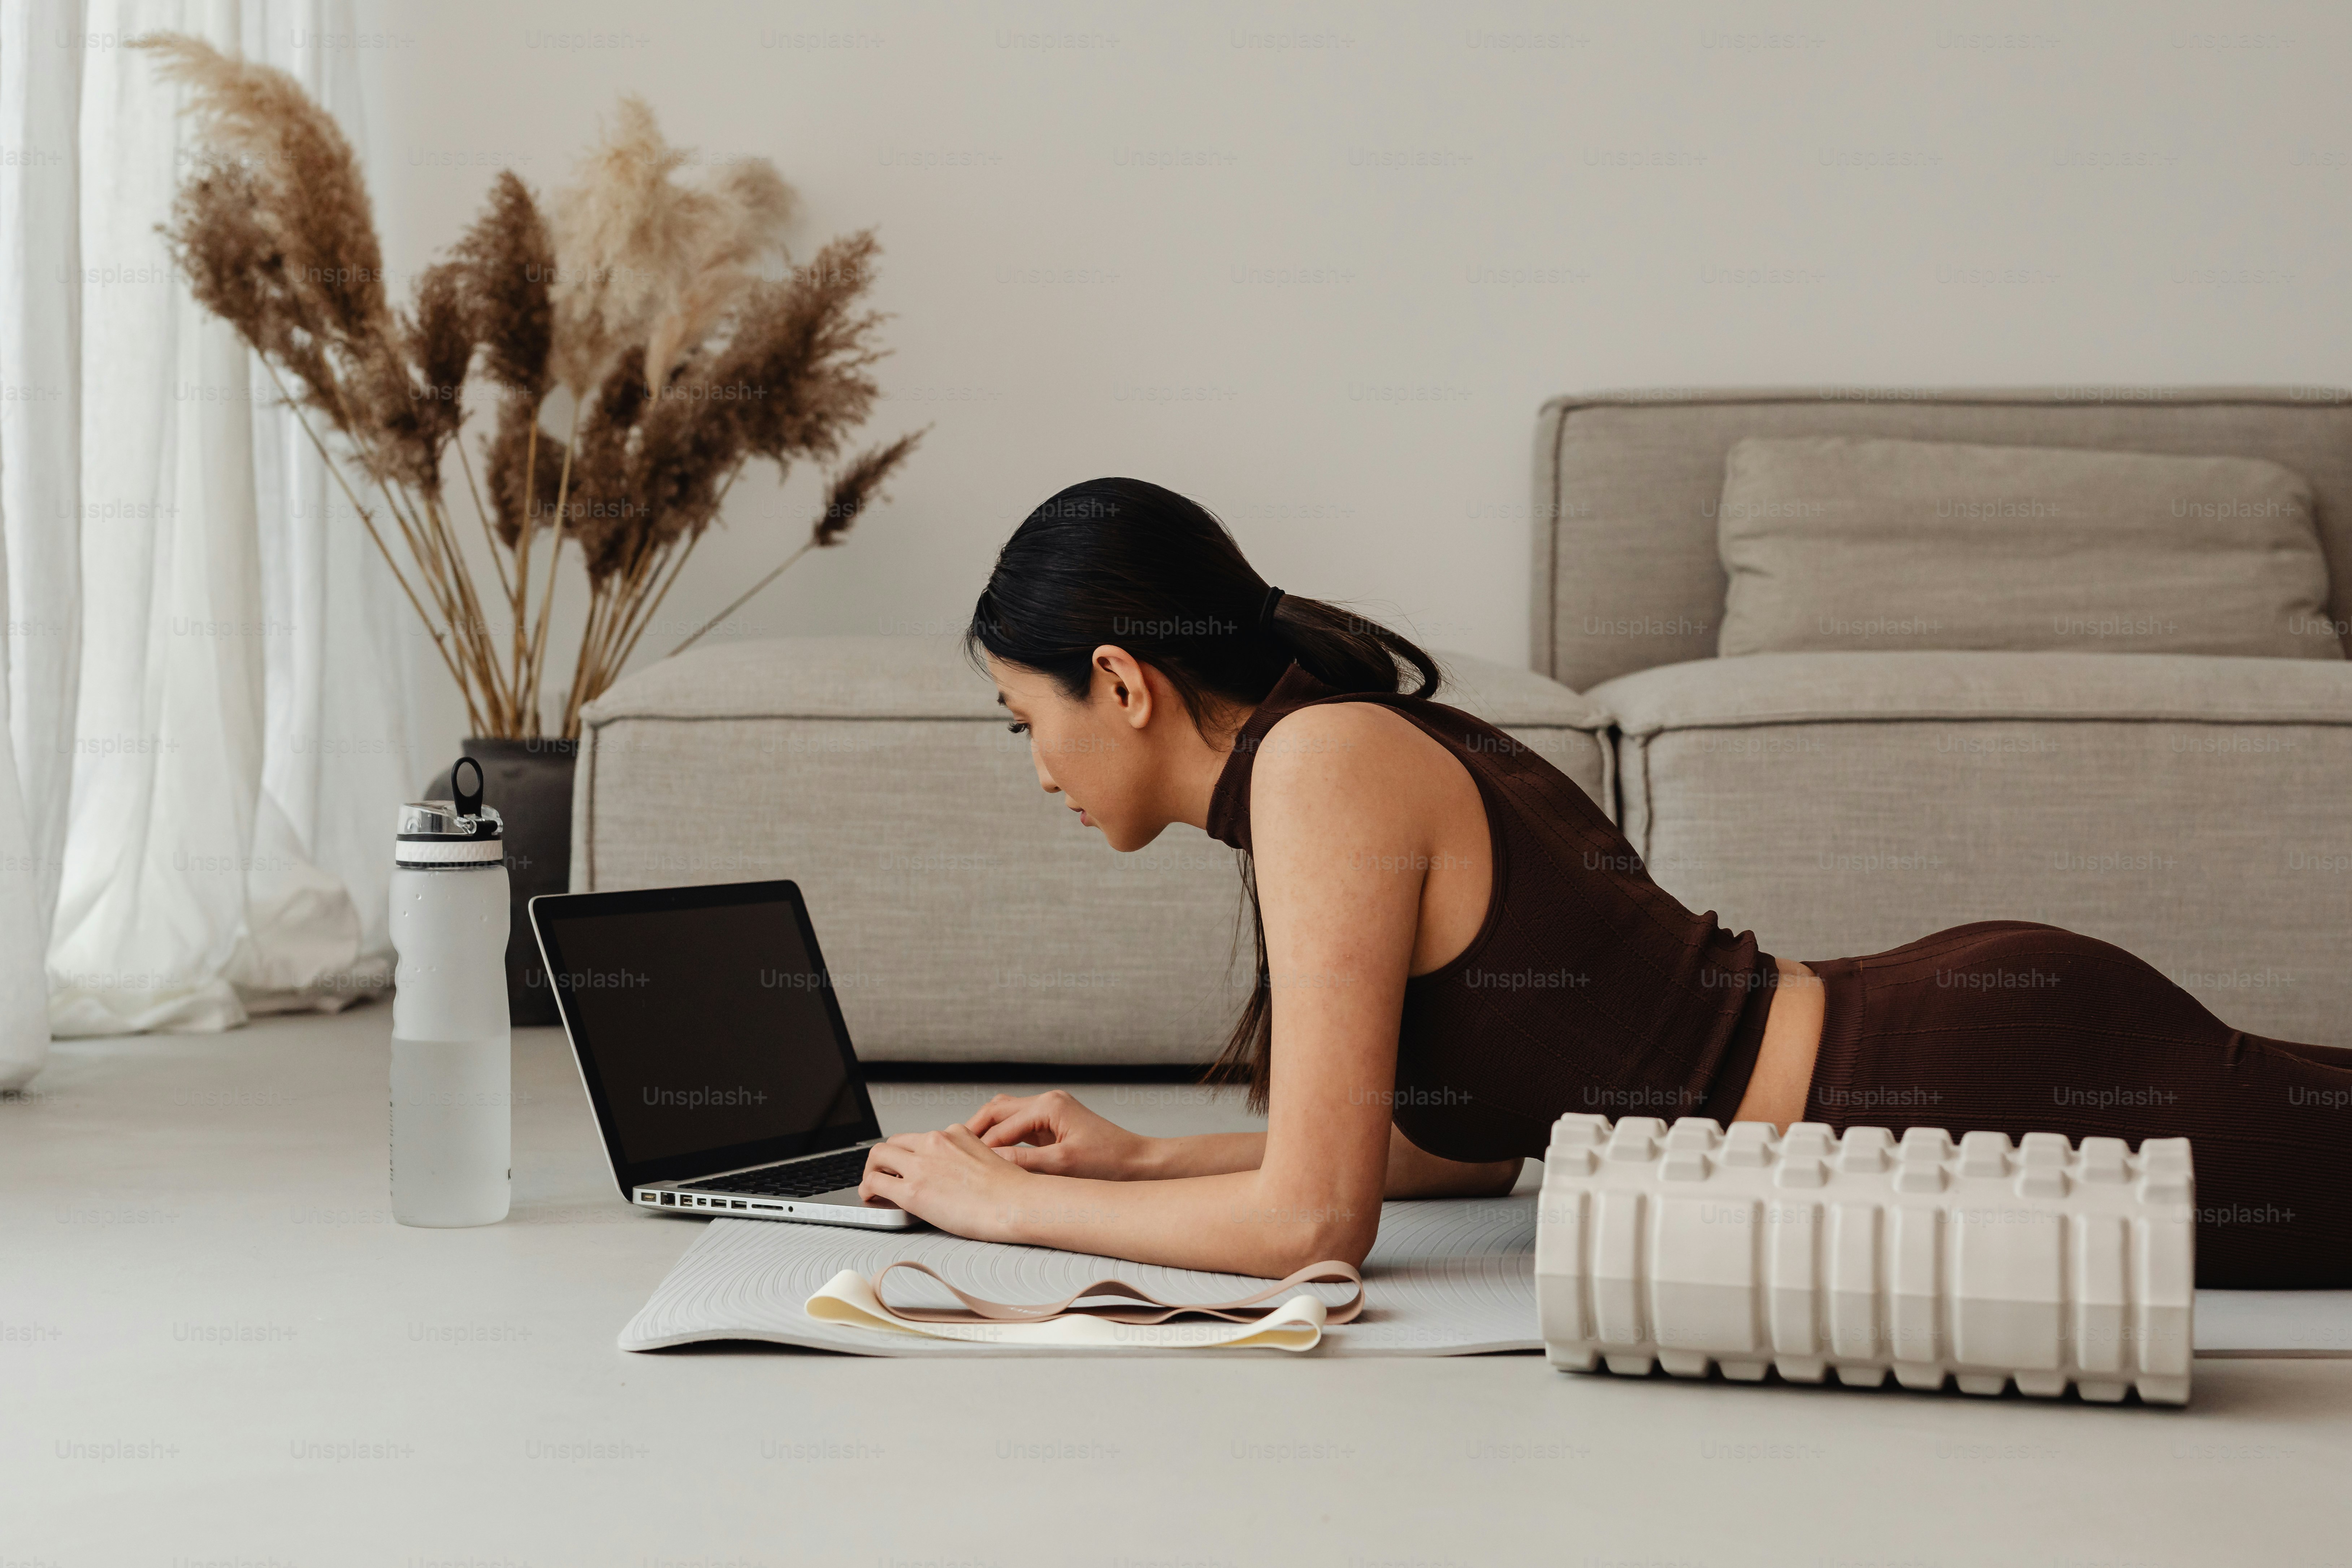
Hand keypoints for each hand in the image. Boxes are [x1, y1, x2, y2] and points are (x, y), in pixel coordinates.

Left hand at [857, 1124, 1035, 1241]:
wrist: (1016, 1204)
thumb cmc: (1010, 1190)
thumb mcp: (987, 1158)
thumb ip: (965, 1157)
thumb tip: (953, 1173)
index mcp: (955, 1133)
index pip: (921, 1138)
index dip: (910, 1153)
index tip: (906, 1165)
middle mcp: (935, 1142)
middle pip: (894, 1142)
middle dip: (886, 1158)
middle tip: (884, 1173)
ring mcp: (921, 1164)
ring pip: (879, 1156)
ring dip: (872, 1170)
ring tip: (872, 1184)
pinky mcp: (912, 1190)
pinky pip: (875, 1182)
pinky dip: (867, 1188)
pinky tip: (870, 1196)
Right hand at [963, 1090, 1150, 1179]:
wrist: (1137, 1162)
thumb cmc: (1108, 1161)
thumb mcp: (1062, 1165)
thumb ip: (1024, 1162)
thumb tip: (991, 1162)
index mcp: (1049, 1106)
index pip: (1002, 1124)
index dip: (981, 1145)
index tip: (962, 1163)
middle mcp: (1047, 1102)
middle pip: (998, 1109)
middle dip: (975, 1129)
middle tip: (954, 1151)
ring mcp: (1050, 1111)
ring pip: (1005, 1114)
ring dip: (987, 1131)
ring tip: (967, 1153)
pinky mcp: (1052, 1123)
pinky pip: (1018, 1125)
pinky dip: (1003, 1137)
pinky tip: (992, 1154)